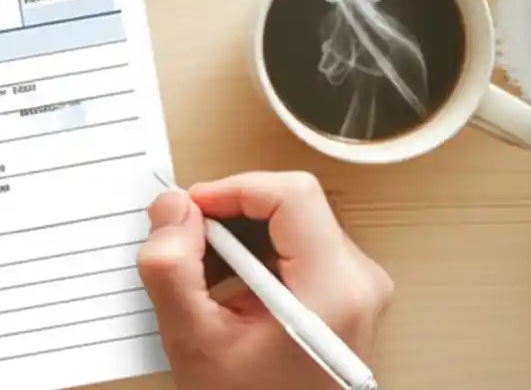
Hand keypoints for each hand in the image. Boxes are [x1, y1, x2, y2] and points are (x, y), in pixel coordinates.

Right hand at [138, 172, 392, 389]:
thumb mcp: (193, 341)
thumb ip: (172, 268)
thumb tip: (172, 207)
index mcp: (333, 290)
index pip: (291, 195)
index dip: (233, 189)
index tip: (192, 209)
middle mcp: (359, 281)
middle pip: (291, 204)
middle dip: (231, 213)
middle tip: (189, 243)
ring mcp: (358, 287)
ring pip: (293, 221)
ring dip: (241, 234)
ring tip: (206, 273)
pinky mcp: (348, 293)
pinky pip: (300, 245)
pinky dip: (257, 252)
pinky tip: (228, 285)